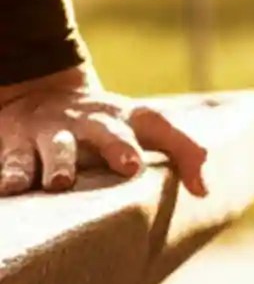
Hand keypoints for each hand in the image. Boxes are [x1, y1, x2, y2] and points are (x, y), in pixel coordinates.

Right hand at [0, 65, 207, 196]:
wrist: (40, 93)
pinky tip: (8, 190)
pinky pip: (10, 160)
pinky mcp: (15, 144)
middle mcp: (89, 123)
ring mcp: (51, 133)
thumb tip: (205, 191)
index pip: (156, 124)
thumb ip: (183, 153)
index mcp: (125, 119)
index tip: (139, 167)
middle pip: (103, 132)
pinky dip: (9, 173)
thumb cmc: (107, 126)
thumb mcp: (146, 130)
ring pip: (51, 147)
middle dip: (114, 147)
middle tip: (125, 165)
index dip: (163, 143)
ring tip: (59, 183)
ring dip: (54, 164)